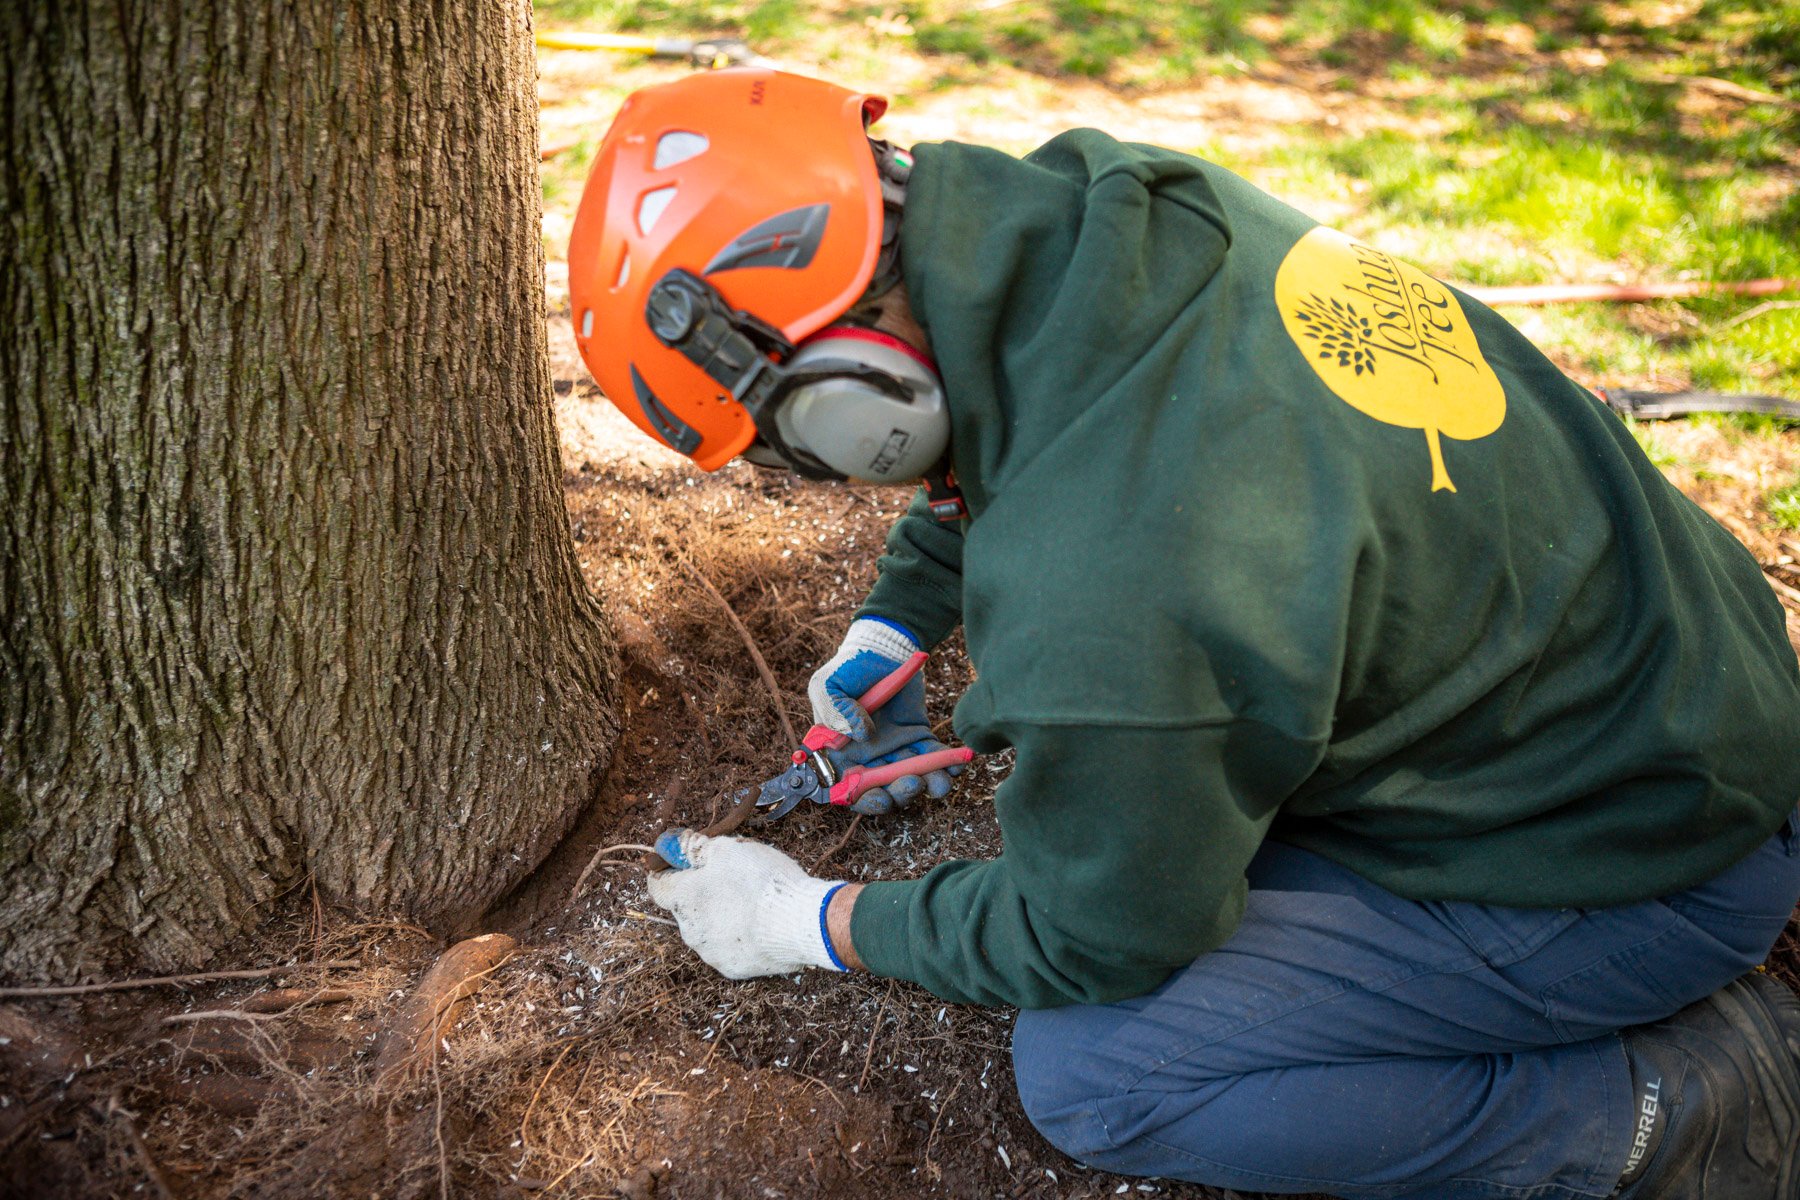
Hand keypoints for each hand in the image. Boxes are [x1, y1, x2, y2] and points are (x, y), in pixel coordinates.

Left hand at [646, 831, 848, 978]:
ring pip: (709, 928)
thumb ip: (695, 847)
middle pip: (687, 907)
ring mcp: (712, 954)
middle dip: (703, 891)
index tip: (681, 860)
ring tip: (753, 901)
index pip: (658, 886)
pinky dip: (741, 934)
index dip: (668, 869)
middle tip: (732, 876)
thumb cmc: (761, 881)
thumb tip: (673, 842)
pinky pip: (731, 946)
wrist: (799, 923)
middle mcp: (690, 931)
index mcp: (683, 900)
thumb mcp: (728, 849)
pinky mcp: (734, 968)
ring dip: (722, 914)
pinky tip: (762, 923)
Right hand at [808, 618, 961, 813]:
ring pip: (912, 778)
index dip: (865, 800)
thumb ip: (837, 713)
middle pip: (885, 790)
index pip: (850, 791)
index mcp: (841, 756)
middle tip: (912, 783)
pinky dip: (946, 764)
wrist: (879, 650)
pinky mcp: (918, 738)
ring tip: (940, 782)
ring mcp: (895, 751)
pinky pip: (933, 756)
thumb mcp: (828, 687)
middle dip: (901, 794)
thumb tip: (861, 736)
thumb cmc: (847, 670)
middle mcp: (868, 760)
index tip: (881, 799)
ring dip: (927, 785)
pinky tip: (956, 764)